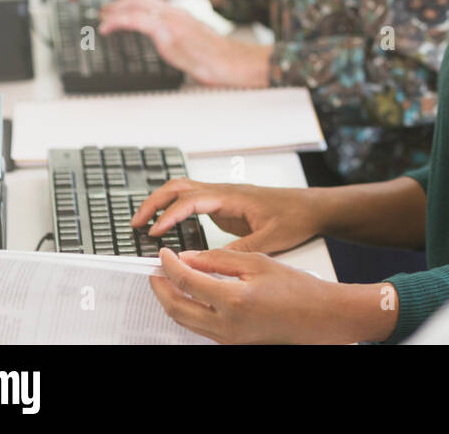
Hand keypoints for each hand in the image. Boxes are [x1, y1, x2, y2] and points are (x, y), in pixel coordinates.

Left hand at [98, 0, 269, 85]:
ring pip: (135, 5)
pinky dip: (117, 21)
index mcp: (181, 15)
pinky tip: (107, 28)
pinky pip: (136, 20)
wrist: (231, 62)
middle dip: (118, 4)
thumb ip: (177, 39)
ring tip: (102, 19)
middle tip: (103, 13)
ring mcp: (171, 20)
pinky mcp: (168, 31)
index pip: (151, 2)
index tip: (118, 12)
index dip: (131, 5)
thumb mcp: (192, 44)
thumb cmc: (216, 59)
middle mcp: (175, 13)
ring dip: (114, 10)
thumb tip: (167, 46)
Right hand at [133, 178, 326, 253]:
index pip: (192, 200)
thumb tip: (206, 261)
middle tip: (135, 222)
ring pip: (185, 190)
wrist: (313, 208)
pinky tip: (168, 224)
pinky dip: (175, 208)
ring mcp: (225, 197)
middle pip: (181, 187)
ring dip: (162, 202)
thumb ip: (239, 250)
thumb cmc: (296, 218)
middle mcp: (226, 192)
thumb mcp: (270, 239)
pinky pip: (194, 201)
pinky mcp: (227, 206)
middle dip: (155, 202)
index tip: (153, 231)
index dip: (169, 215)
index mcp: (234, 197)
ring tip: (144, 222)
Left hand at [150, 248, 398, 343]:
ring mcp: (226, 338)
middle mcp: (225, 324)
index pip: (186, 281)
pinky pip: (197, 327)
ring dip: (170, 300)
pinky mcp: (230, 342)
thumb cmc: (296, 289)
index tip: (164, 253)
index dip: (170, 265)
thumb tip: (189, 257)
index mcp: (233, 300)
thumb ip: (220, 258)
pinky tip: (190, 295)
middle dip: (160, 287)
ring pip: (183, 321)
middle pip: (175, 307)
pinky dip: (186, 310)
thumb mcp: (258, 262)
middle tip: (156, 269)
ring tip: (168, 280)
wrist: (317, 316)